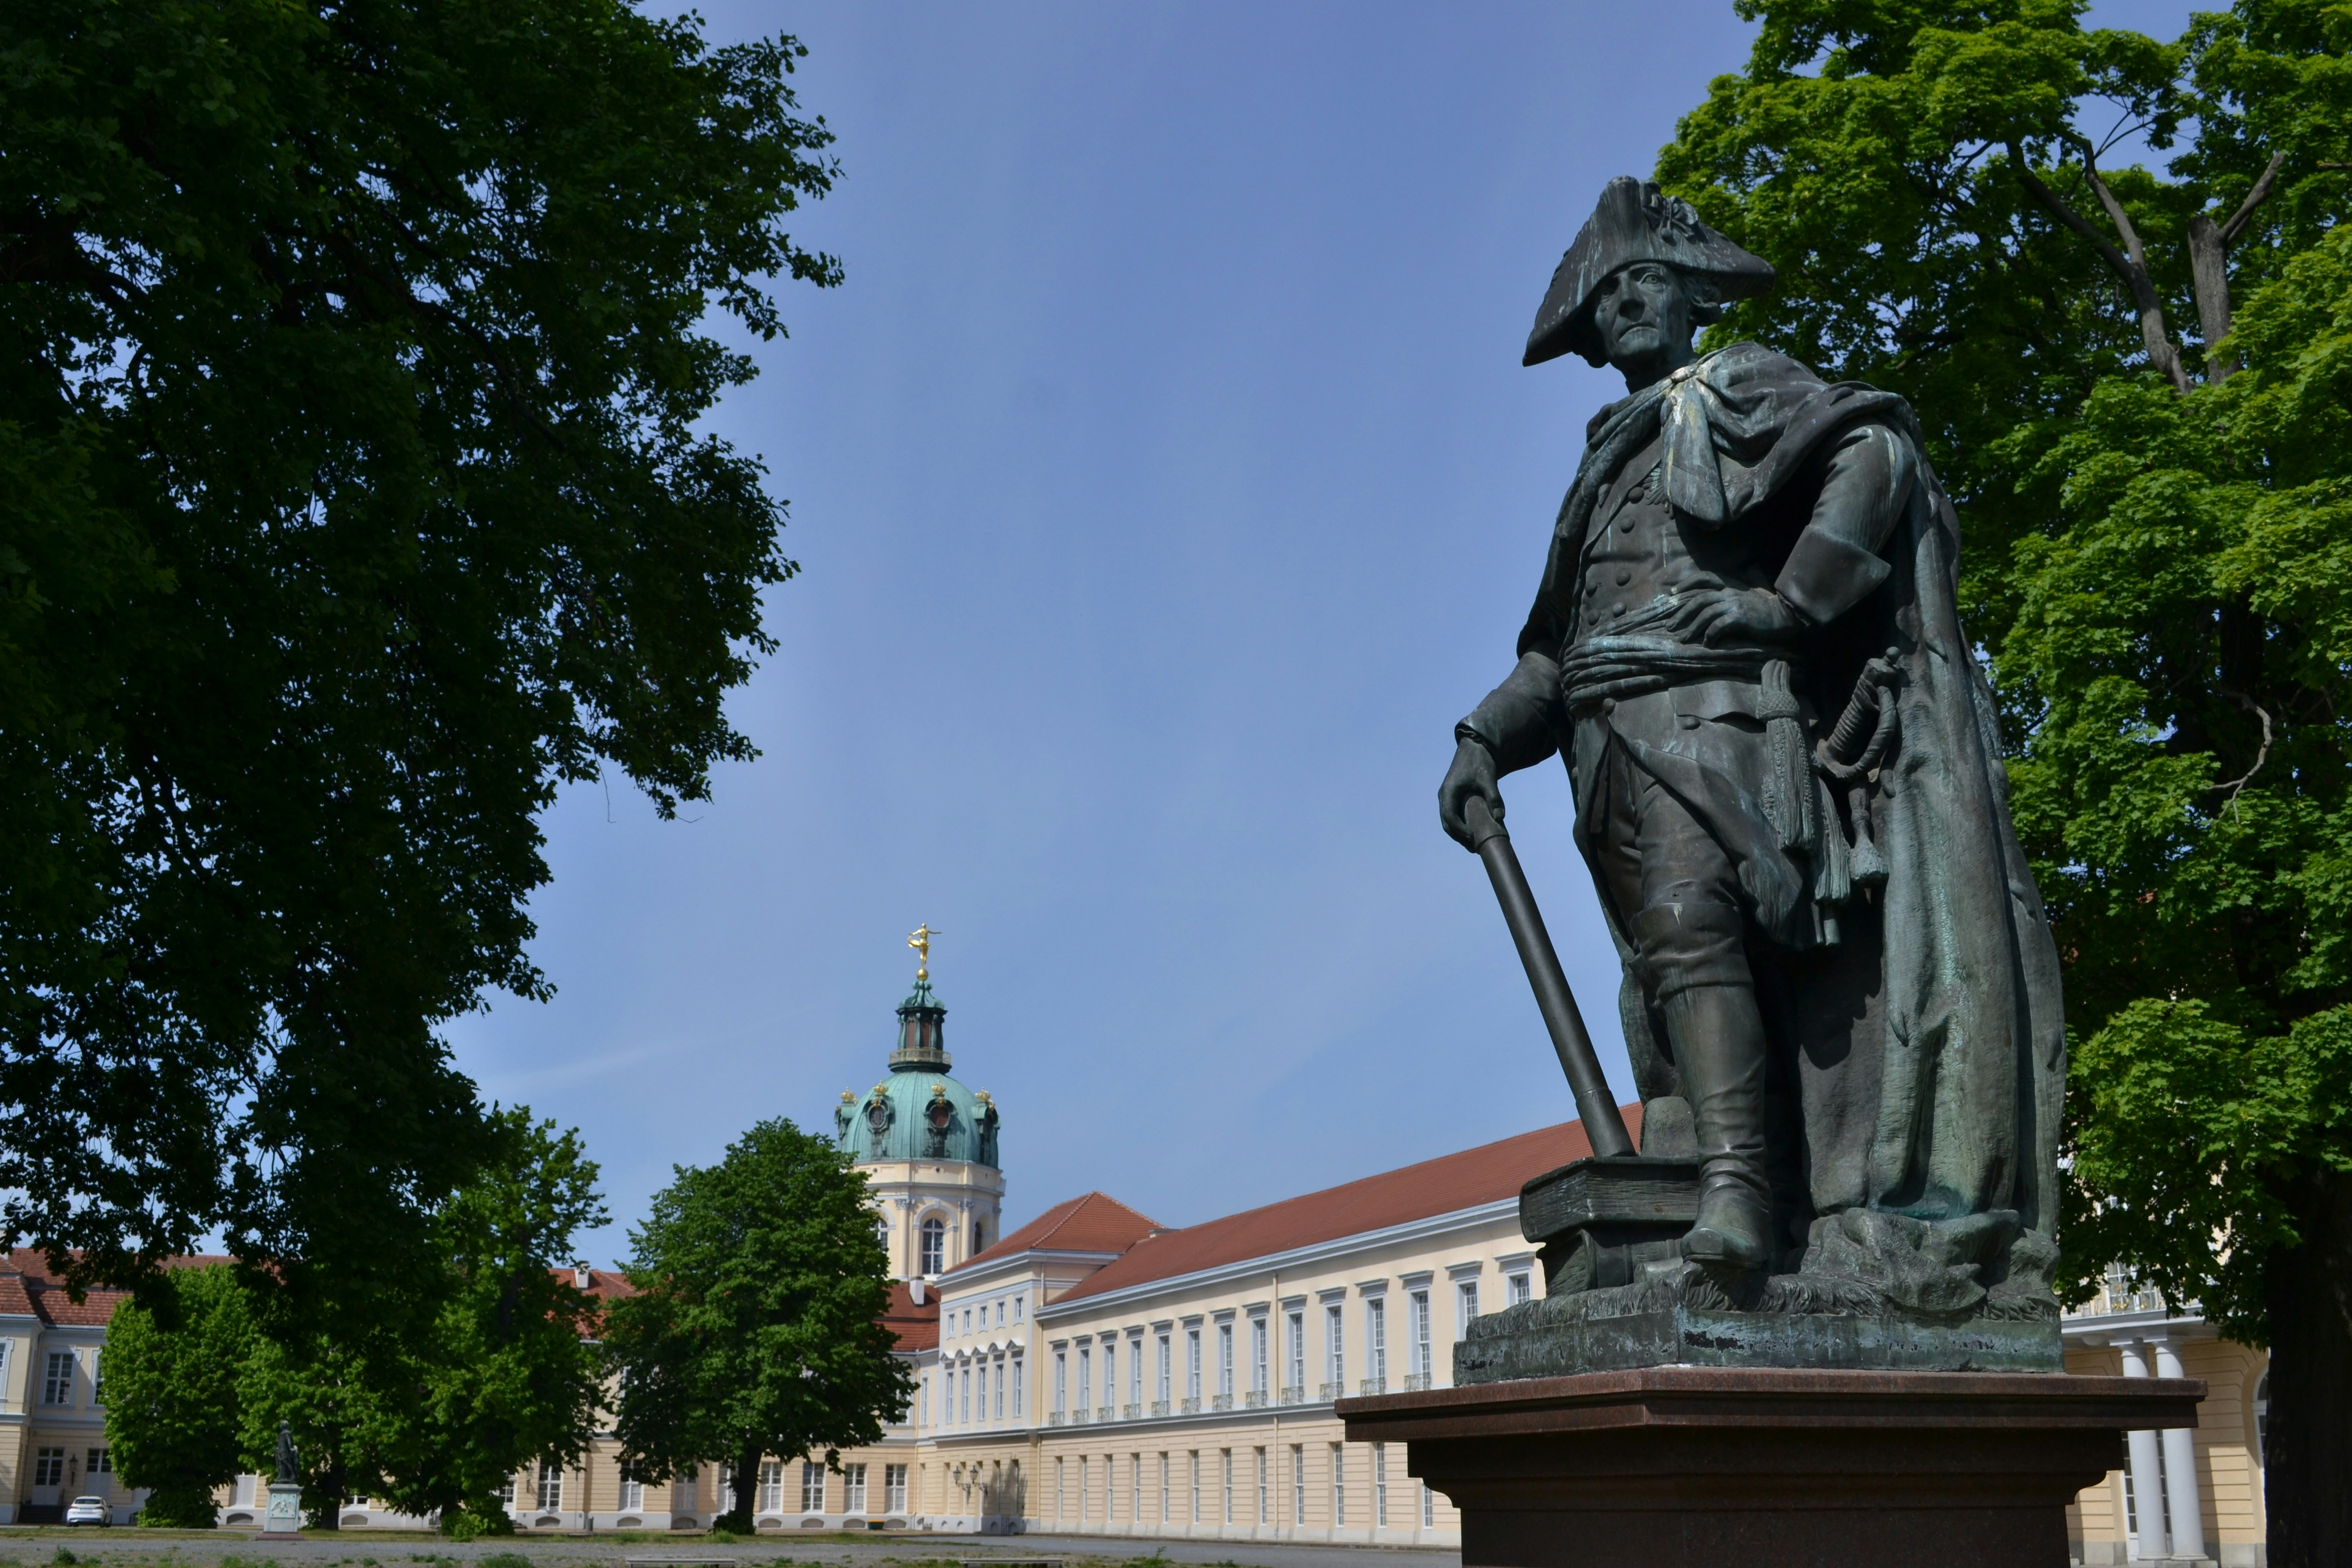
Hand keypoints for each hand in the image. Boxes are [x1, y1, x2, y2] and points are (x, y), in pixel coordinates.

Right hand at [1439, 736, 1501, 849]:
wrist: (1475, 747)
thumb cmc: (1480, 761)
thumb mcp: (1488, 778)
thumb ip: (1494, 797)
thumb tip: (1500, 817)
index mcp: (1448, 792)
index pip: (1449, 817)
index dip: (1460, 830)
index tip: (1473, 838)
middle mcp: (1444, 796)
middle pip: (1447, 823)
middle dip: (1459, 837)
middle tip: (1474, 849)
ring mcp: (1447, 797)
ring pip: (1448, 821)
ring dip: (1459, 834)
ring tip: (1473, 845)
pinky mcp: (1452, 797)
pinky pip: (1452, 816)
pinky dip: (1459, 826)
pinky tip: (1471, 833)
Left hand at [1679, 587, 1802, 645]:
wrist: (1785, 616)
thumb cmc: (1769, 606)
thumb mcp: (1758, 588)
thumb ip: (1752, 577)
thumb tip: (1751, 567)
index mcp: (1731, 585)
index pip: (1705, 577)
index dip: (1687, 583)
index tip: (1672, 593)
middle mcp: (1730, 592)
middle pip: (1699, 599)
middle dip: (1682, 613)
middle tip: (1671, 626)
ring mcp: (1734, 604)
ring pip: (1705, 614)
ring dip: (1692, 628)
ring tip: (1683, 639)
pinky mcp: (1740, 617)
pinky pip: (1718, 626)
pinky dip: (1709, 636)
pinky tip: (1707, 644)